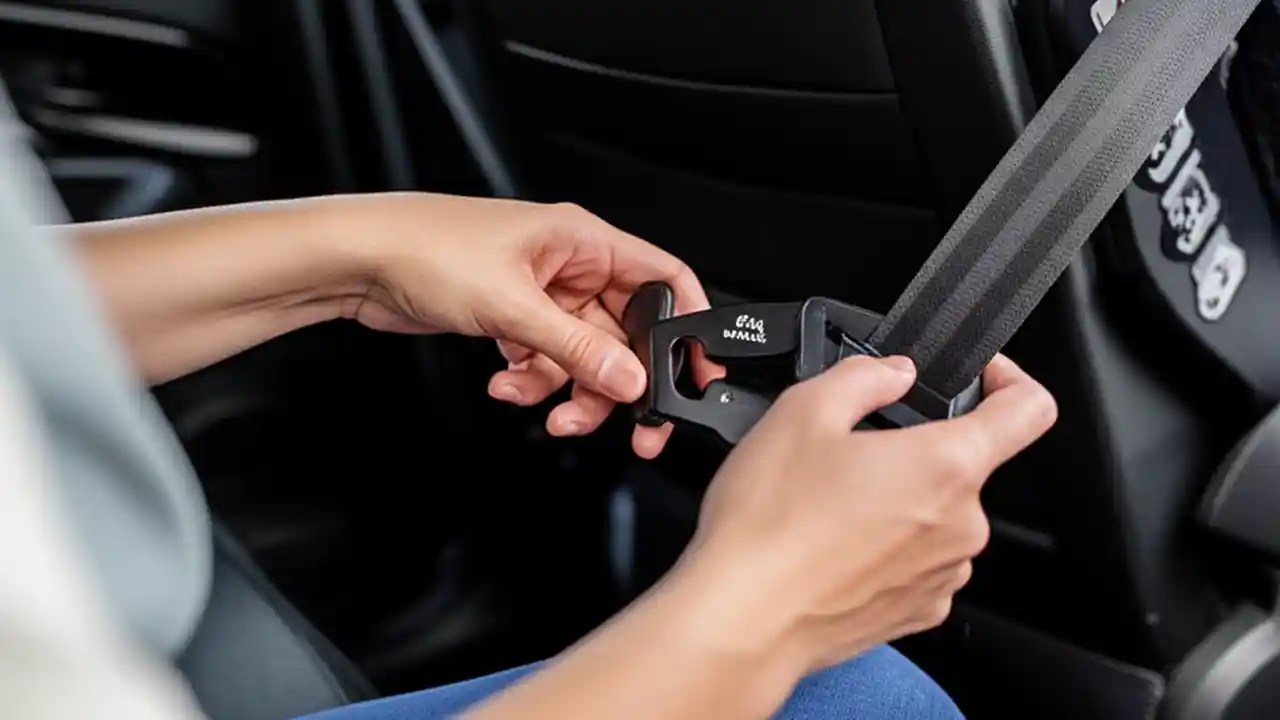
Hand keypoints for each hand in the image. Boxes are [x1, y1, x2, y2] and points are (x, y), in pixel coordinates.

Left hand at [345, 193, 717, 456]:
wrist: (360, 260)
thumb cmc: (427, 249)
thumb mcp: (513, 306)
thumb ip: (578, 348)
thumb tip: (630, 380)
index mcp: (583, 241)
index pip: (663, 280)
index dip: (687, 327)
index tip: (694, 374)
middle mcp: (569, 265)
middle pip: (624, 333)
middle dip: (620, 381)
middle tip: (632, 426)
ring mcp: (541, 293)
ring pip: (584, 356)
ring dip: (569, 389)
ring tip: (544, 406)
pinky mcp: (513, 318)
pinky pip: (546, 360)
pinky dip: (532, 382)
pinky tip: (505, 383)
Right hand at [679, 354, 1056, 673]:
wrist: (742, 618)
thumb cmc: (768, 524)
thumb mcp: (802, 411)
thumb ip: (864, 376)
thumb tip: (895, 372)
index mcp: (945, 466)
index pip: (1029, 410)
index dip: (1010, 378)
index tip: (979, 377)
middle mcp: (961, 525)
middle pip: (965, 465)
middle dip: (916, 449)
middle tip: (850, 450)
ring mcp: (943, 575)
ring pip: (938, 514)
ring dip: (899, 500)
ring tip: (830, 505)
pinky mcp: (918, 612)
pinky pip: (919, 561)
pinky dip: (887, 546)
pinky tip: (832, 545)